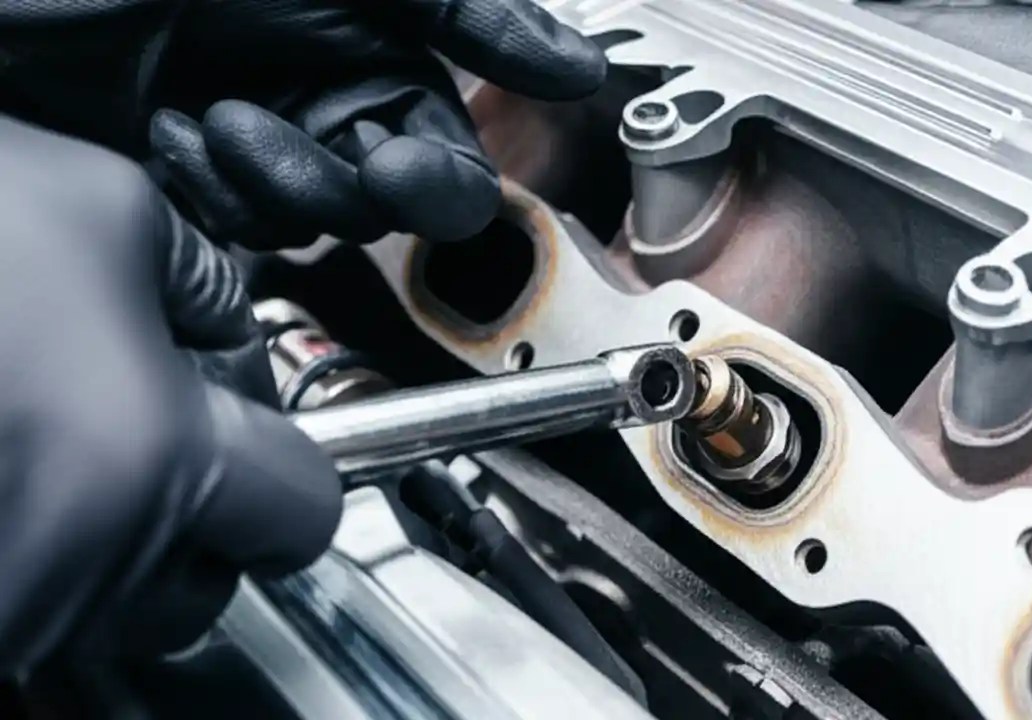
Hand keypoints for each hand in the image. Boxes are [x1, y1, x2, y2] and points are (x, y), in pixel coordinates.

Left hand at [0, 0, 606, 247]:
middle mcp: (319, 97)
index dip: (435, 183)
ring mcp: (252, 141)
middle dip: (325, 181)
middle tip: (259, 126)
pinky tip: (156, 129)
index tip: (396, 167)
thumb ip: (466, 13)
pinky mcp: (185, 180)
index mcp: (371, 47)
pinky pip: (229, 235)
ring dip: (254, 186)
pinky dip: (197, 193)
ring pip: (305, 230)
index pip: (449, 159)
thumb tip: (580, 66)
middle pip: (380, 208)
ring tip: (195, 112)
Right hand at [0, 116, 341, 671]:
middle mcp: (73, 560)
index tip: (256, 431)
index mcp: (153, 461)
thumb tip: (220, 330)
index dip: (289, 463)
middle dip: (193, 516)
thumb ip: (202, 282)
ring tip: (36, 421)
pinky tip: (3, 449)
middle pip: (204, 585)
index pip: (301, 514)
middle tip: (140, 426)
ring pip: (104, 603)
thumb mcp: (107, 206)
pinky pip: (25, 599)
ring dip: (99, 529)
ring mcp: (1, 603)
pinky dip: (25, 537)